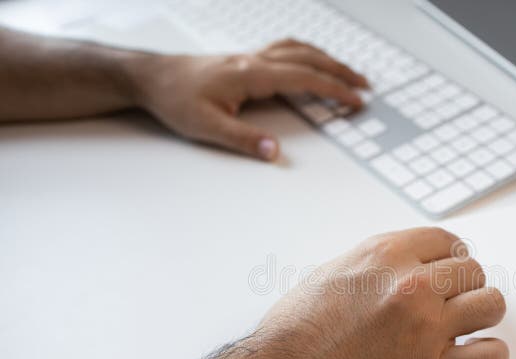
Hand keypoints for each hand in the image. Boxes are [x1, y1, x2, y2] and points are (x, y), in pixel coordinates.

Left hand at [134, 39, 367, 160]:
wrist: (151, 77)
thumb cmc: (175, 99)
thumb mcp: (206, 127)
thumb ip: (243, 140)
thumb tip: (275, 152)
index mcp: (252, 75)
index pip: (304, 78)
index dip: (334, 89)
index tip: (356, 100)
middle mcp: (255, 61)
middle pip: (309, 59)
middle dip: (340, 71)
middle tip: (364, 86)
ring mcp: (250, 57)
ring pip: (299, 50)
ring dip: (326, 59)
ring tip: (347, 72)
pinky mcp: (244, 59)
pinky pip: (285, 49)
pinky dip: (307, 53)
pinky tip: (310, 60)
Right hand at [253, 227, 508, 358]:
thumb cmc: (295, 333)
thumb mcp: (332, 273)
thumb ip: (377, 264)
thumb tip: (404, 265)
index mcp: (386, 254)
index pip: (448, 240)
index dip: (451, 258)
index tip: (450, 272)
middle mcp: (411, 285)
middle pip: (473, 271)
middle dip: (464, 288)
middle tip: (451, 305)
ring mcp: (426, 328)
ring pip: (492, 305)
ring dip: (482, 316)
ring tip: (465, 328)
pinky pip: (492, 356)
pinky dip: (489, 357)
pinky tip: (473, 358)